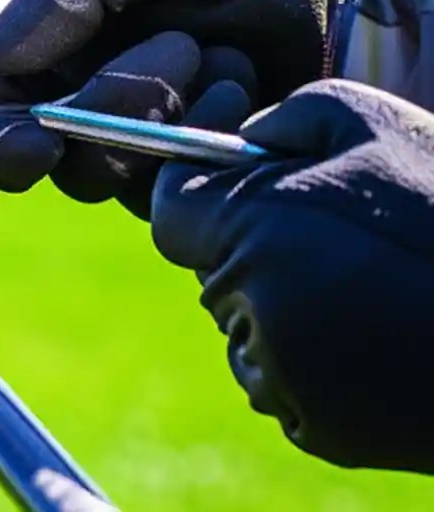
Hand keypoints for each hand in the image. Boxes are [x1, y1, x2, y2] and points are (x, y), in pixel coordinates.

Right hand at [0, 0, 359, 217]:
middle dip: (110, 110)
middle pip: (52, 158)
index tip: (37, 138)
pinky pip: (168, 191)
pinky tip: (244, 90)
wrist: (333, 10)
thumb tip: (1, 54)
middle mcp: (81, 116)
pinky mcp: (182, 188)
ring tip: (226, 57)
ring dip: (166, 115)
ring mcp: (132, 157)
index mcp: (52, 60)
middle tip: (180, 48)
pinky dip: (206, 136)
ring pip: (107, 176)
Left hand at [154, 79, 433, 473]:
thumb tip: (240, 141)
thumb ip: (286, 122)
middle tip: (335, 238)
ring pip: (245, 327)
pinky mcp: (313, 426)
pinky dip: (312, 359)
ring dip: (282, 305)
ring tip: (370, 289)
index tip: (242, 190)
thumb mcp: (375, 123)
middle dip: (252, 248)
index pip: (171, 212)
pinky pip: (281, 379)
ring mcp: (280, 376)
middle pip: (211, 271)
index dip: (201, 195)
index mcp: (253, 230)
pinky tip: (377, 338)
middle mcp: (252, 308)